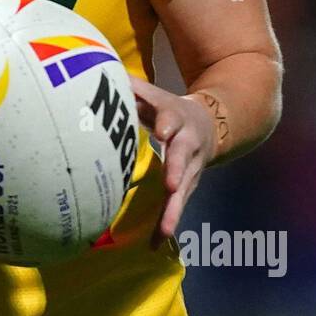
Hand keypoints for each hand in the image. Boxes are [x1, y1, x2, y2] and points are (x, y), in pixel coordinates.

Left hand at [129, 76, 217, 248]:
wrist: (212, 124)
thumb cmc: (170, 110)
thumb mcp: (156, 96)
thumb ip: (134, 88)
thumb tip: (103, 71)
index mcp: (176, 118)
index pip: (172, 118)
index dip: (167, 123)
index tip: (161, 130)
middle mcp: (187, 145)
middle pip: (183, 157)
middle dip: (177, 169)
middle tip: (171, 184)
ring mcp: (190, 168)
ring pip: (184, 190)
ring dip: (174, 210)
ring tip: (165, 230)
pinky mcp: (187, 186)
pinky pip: (177, 206)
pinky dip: (167, 224)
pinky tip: (157, 244)